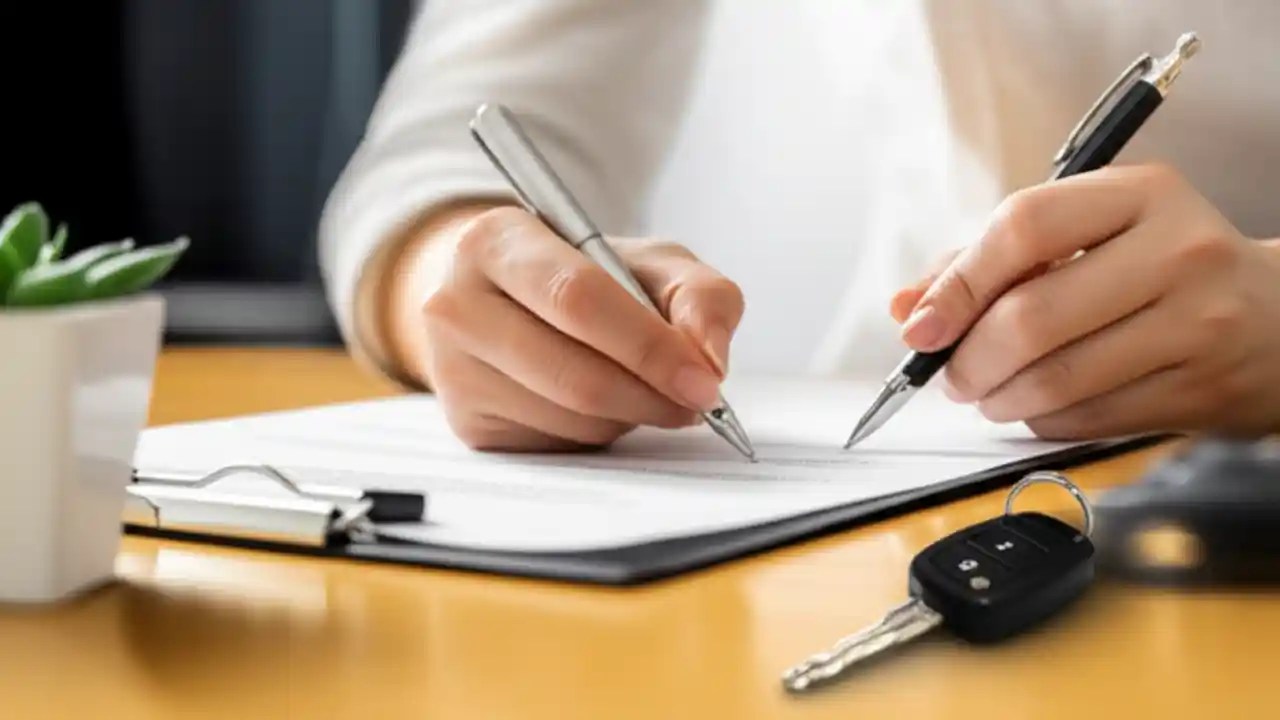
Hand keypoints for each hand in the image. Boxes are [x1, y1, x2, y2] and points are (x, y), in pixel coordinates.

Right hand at [384, 205, 742, 450]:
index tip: (704, 380)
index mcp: (496, 241)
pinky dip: (598, 434)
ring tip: (643, 389)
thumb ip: (700, 295)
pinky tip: (601, 404)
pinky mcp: (466, 423)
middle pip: (573, 373)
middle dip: (651, 395)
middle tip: (696, 403)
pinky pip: (556, 445)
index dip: (650, 346)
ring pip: (570, 417)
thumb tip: (709, 358)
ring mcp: (453, 370)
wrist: (508, 302)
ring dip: (629, 416)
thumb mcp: (650, 263)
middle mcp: (456, 304)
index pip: (577, 299)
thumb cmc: (584, 277)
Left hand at [892, 164, 1279, 438]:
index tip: (921, 324)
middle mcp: (1175, 252)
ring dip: (997, 397)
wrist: (1279, 319)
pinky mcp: (1200, 390)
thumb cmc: (1163, 267)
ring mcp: (1196, 324)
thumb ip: (991, 260)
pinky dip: (1040, 421)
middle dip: (967, 358)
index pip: (1024, 226)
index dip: (958, 282)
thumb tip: (909, 305)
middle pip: (1031, 315)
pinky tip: (1035, 407)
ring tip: (986, 392)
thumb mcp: (1091, 234)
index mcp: (1140, 194)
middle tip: (949, 374)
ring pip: (1056, 378)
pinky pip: (1087, 418)